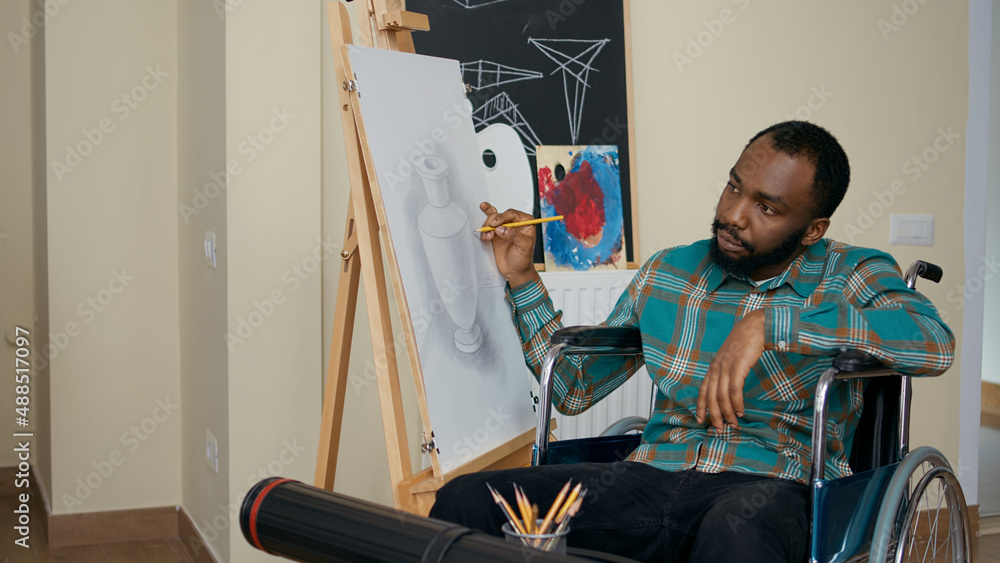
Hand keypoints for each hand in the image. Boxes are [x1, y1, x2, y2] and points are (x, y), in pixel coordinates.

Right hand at [478, 202, 538, 286]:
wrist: (515, 270)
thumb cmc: (523, 259)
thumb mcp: (524, 247)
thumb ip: (514, 235)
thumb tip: (502, 229)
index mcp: (526, 223)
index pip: (512, 214)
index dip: (502, 217)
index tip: (495, 225)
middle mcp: (515, 223)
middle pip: (501, 215)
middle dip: (493, 222)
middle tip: (489, 230)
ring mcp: (505, 227)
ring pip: (493, 218)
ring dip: (487, 226)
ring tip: (487, 237)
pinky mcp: (496, 232)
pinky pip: (489, 222)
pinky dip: (484, 223)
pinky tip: (482, 226)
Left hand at [696, 309, 765, 429]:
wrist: (754, 328)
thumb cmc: (744, 344)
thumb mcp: (730, 359)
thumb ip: (726, 372)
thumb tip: (728, 390)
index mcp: (713, 367)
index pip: (702, 390)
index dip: (700, 406)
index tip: (700, 420)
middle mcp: (716, 368)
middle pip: (711, 397)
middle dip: (714, 415)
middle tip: (719, 429)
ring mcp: (726, 367)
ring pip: (722, 396)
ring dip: (727, 413)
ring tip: (733, 424)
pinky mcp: (738, 367)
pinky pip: (734, 390)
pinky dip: (737, 403)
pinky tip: (740, 411)